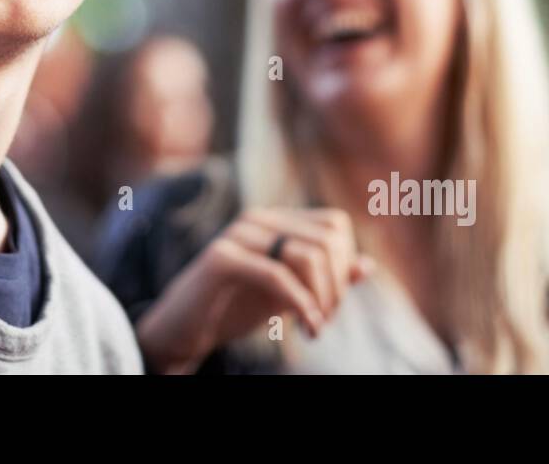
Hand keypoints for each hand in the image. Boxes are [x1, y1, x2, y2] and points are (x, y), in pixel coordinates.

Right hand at [134, 207, 371, 373]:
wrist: (182, 328)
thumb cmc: (234, 307)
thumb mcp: (288, 293)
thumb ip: (324, 279)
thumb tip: (366, 266)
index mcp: (274, 221)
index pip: (335, 226)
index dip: (344, 265)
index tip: (331, 303)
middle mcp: (257, 220)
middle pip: (328, 240)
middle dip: (337, 286)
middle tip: (324, 319)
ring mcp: (238, 236)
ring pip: (309, 255)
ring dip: (322, 299)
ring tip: (314, 327)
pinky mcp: (221, 259)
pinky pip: (278, 275)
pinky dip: (302, 304)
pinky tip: (306, 328)